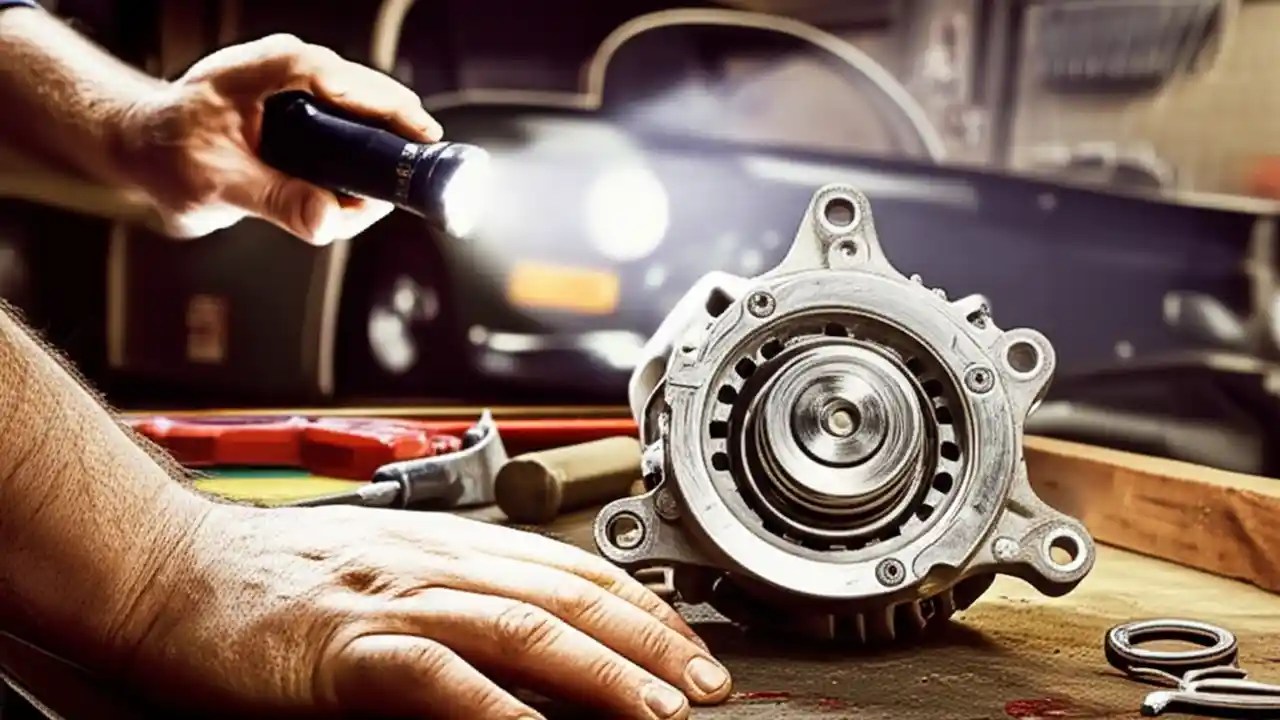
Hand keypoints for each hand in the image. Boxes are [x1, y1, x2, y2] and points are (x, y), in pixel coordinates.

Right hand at [107, 503, 732, 718]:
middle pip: (568, 595)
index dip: (643, 606)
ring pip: (523, 628)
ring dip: (602, 672)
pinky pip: (434, 678)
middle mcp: (436, 563)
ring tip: (660, 711)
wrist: (174, 569)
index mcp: (450, 544)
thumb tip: (533, 627)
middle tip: (707, 685)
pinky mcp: (344, 649)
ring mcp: (393, 602)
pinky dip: (494, 709)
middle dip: (650, 641)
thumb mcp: (388, 564)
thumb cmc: (277, 575)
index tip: (689, 642)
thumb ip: (459, 588)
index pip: (572, 566)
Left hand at [115, 34, 441, 243]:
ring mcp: (305, 95)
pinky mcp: (309, 118)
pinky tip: (330, 205)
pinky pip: (351, 142)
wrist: (143, 148)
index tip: (426, 139)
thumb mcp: (215, 182)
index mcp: (273, 66)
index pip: (348, 82)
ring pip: (365, 129)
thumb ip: (273, 199)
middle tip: (396, 197)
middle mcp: (296, 73)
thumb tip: (327, 218)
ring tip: (343, 213)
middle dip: (390, 151)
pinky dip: (352, 178)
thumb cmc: (166, 152)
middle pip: (370, 103)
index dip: (393, 109)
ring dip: (367, 175)